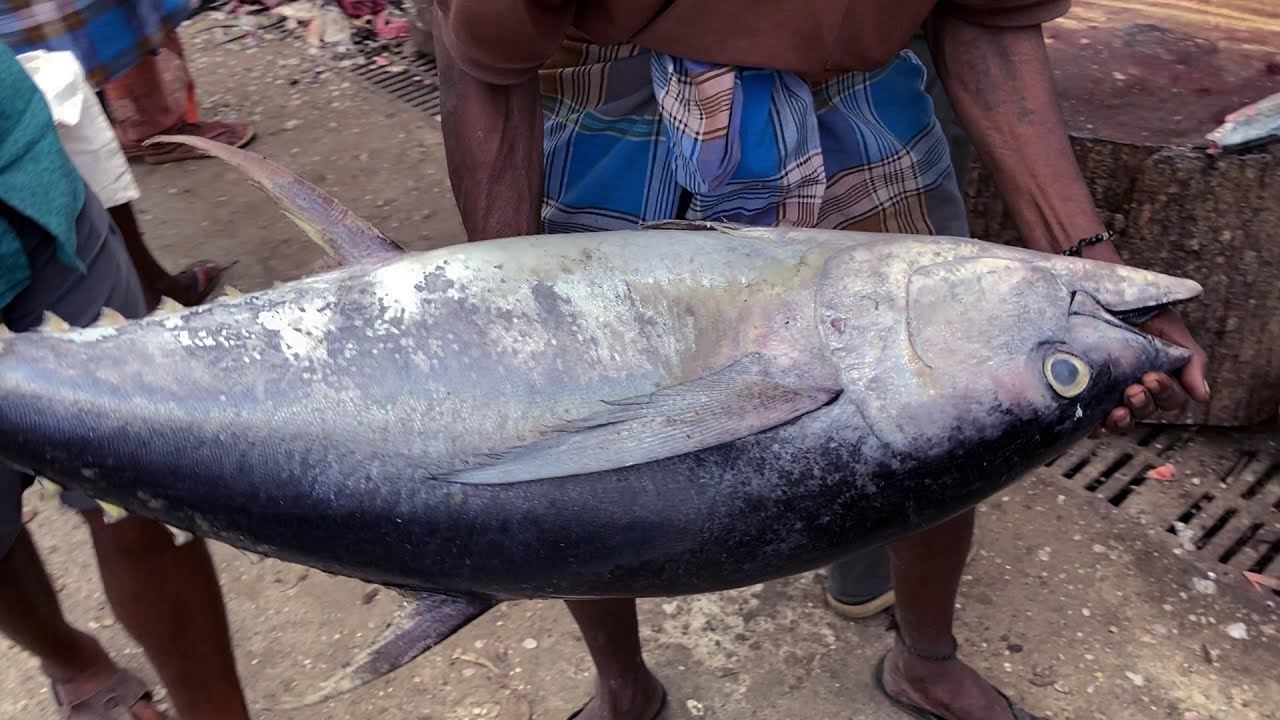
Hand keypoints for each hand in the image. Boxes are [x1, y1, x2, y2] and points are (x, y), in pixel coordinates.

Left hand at [1096, 308, 1209, 435]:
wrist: (1097, 290)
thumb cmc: (1139, 308)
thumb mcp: (1169, 327)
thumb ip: (1191, 359)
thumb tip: (1201, 396)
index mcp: (1162, 374)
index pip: (1171, 397)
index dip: (1165, 392)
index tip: (1152, 376)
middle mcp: (1137, 386)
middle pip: (1148, 410)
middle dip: (1143, 403)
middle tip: (1133, 389)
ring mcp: (1111, 392)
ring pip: (1124, 420)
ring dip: (1124, 420)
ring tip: (1117, 410)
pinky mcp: (1086, 394)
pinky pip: (1092, 420)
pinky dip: (1097, 428)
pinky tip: (1097, 425)